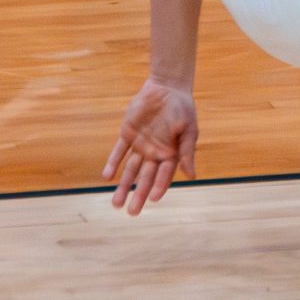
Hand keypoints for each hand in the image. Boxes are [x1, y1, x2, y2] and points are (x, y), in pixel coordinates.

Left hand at [104, 78, 198, 215]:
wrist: (166, 86)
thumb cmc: (182, 107)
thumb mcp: (189, 129)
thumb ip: (187, 151)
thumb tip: (192, 175)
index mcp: (171, 153)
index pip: (164, 175)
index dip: (159, 186)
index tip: (154, 199)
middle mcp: (154, 153)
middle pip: (145, 178)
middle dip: (138, 194)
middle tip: (132, 212)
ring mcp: (140, 145)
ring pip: (130, 170)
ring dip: (123, 186)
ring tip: (116, 204)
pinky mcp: (127, 134)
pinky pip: (119, 152)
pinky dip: (113, 164)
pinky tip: (107, 177)